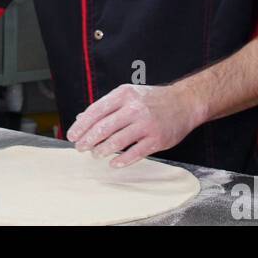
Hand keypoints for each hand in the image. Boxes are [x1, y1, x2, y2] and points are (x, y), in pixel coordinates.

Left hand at [65, 84, 204, 167]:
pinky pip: (135, 153)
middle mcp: (134, 108)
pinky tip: (113, 163)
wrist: (184, 102)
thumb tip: (80, 119)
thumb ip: (105, 106)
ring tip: (95, 154)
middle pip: (103, 127)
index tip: (72, 135)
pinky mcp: (157, 139)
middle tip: (80, 148)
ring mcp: (146, 124)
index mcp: (124, 94)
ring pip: (117, 141)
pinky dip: (121, 160)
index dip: (81, 126)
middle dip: (88, 140)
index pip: (96, 111)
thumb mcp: (128, 95)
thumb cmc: (152, 99)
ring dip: (102, 150)